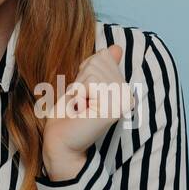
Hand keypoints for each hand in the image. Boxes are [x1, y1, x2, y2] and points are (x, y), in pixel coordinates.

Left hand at [41, 43, 131, 178]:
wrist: (61, 142)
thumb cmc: (69, 114)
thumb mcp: (85, 83)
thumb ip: (101, 66)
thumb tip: (116, 48)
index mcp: (124, 88)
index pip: (103, 57)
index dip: (85, 73)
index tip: (85, 95)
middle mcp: (127, 95)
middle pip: (99, 61)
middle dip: (82, 79)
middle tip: (82, 102)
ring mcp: (122, 101)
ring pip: (93, 70)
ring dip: (79, 87)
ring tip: (82, 107)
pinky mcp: (113, 108)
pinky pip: (90, 81)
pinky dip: (78, 94)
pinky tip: (82, 110)